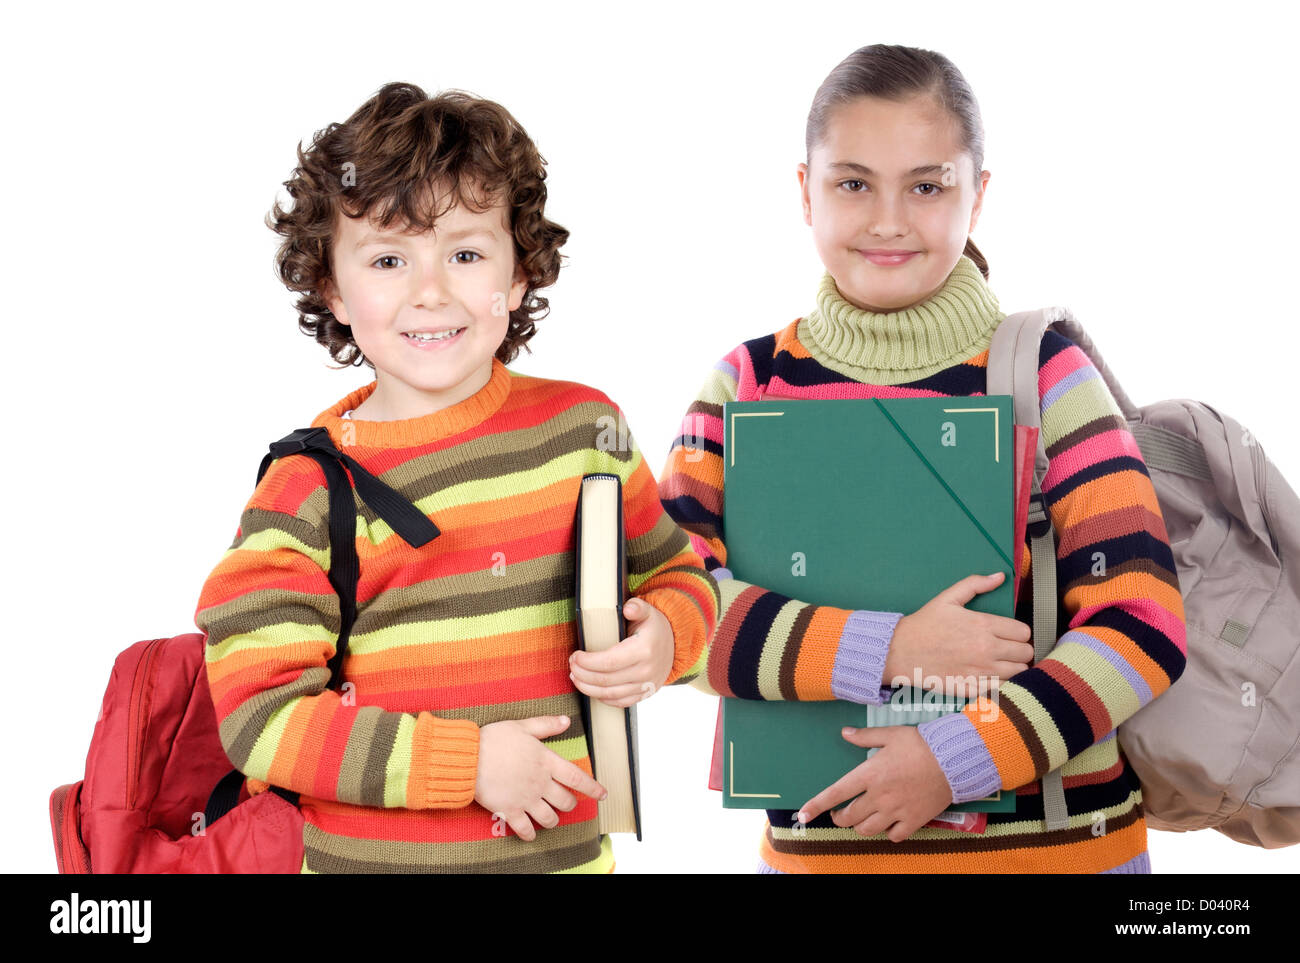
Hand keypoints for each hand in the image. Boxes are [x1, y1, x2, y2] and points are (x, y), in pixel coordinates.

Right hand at [474, 715, 606, 840]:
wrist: (469, 757)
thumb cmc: (494, 739)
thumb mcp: (522, 726)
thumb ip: (546, 725)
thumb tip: (567, 721)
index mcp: (546, 762)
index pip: (577, 777)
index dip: (593, 788)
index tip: (603, 794)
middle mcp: (540, 783)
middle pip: (565, 801)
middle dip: (570, 804)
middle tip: (568, 803)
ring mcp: (526, 798)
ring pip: (549, 818)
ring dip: (553, 821)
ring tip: (551, 819)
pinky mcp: (510, 810)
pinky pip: (525, 829)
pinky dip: (530, 834)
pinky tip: (530, 834)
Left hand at [569, 597, 672, 707]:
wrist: (674, 645)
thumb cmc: (654, 627)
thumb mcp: (648, 612)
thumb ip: (637, 607)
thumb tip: (628, 608)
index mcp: (644, 650)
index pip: (608, 662)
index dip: (587, 662)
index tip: (575, 656)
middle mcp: (646, 671)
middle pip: (605, 680)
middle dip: (583, 674)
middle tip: (571, 665)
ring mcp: (646, 686)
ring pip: (610, 694)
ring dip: (588, 688)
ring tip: (575, 677)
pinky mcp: (644, 694)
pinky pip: (620, 702)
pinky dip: (602, 699)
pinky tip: (591, 689)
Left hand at [797, 725, 953, 841]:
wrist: (954, 759)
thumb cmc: (920, 744)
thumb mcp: (890, 734)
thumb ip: (865, 736)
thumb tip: (845, 733)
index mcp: (869, 774)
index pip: (835, 793)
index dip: (817, 805)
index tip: (803, 814)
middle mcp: (879, 796)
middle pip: (849, 817)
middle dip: (839, 817)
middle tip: (840, 813)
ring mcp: (896, 810)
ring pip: (867, 830)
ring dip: (859, 827)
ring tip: (860, 820)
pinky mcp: (914, 820)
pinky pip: (893, 835)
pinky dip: (888, 832)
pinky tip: (888, 824)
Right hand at [884, 572, 1033, 695]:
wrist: (900, 651)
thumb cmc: (924, 624)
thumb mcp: (948, 598)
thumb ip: (975, 584)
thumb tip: (1000, 576)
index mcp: (984, 625)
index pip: (1024, 632)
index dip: (1019, 632)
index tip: (1009, 634)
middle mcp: (986, 649)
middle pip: (1026, 653)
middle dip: (1019, 650)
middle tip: (1007, 649)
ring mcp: (980, 671)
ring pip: (1019, 672)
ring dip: (1014, 667)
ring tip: (1001, 663)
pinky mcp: (973, 688)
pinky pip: (1003, 689)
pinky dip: (1002, 683)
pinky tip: (991, 676)